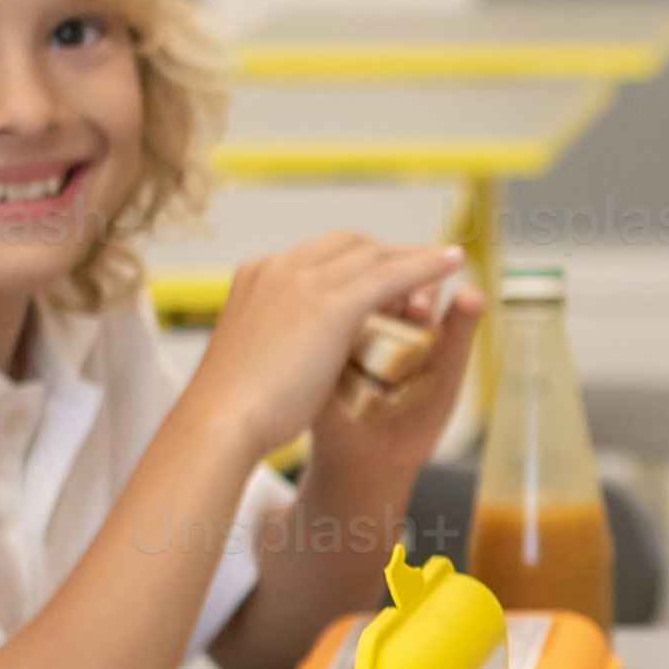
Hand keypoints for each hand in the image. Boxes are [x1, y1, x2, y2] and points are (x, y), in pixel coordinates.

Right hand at [195, 228, 473, 457]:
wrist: (218, 424)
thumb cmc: (227, 411)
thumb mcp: (244, 363)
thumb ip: (265, 345)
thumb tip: (268, 359)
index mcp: (256, 278)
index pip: (316, 253)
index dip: (354, 259)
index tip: (380, 271)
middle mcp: (278, 269)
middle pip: (347, 244)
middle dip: (387, 251)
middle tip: (421, 262)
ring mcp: (302, 282)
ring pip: (373, 256)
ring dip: (414, 254)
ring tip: (446, 259)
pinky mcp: (330, 305)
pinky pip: (390, 276)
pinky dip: (424, 266)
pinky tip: (451, 265)